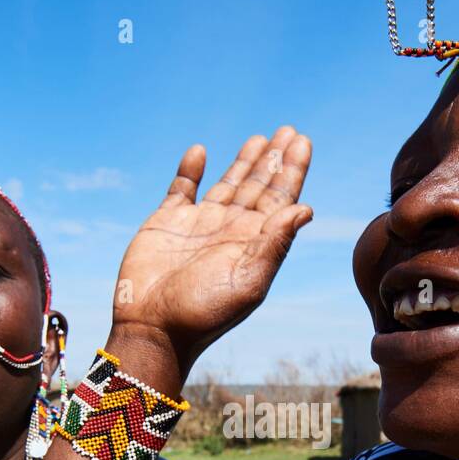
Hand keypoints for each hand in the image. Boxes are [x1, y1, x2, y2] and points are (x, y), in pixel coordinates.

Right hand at [111, 126, 312, 373]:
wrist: (154, 328)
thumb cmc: (204, 313)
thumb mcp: (248, 282)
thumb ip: (275, 244)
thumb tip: (304, 209)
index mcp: (254, 242)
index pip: (280, 199)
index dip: (292, 170)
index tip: (302, 141)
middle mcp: (230, 230)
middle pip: (258, 187)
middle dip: (274, 159)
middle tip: (289, 131)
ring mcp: (199, 224)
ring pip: (227, 184)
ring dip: (243, 162)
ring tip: (261, 138)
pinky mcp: (166, 222)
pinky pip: (182, 188)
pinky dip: (191, 170)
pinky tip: (201, 152)